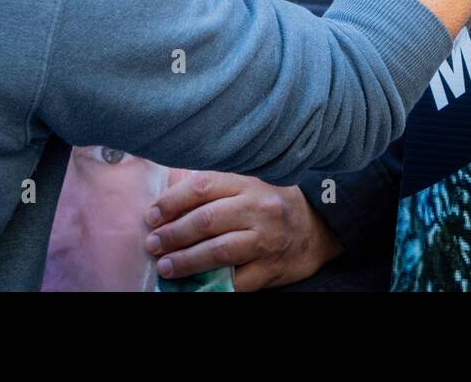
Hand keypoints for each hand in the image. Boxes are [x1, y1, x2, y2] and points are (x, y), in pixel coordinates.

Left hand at [145, 171, 341, 290]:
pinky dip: (210, 286)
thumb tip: (167, 196)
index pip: (202, 186)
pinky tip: (192, 286)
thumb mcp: (249, 184)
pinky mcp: (270, 269)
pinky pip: (235, 281)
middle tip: (152, 244)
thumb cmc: (273, 203)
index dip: (171, 201)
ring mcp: (266, 240)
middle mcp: (258, 209)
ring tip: (165, 266)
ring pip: (218, 251)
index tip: (152, 215)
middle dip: (172, 234)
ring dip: (185, 261)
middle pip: (206, 220)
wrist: (318, 226)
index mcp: (248, 184)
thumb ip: (215, 187)